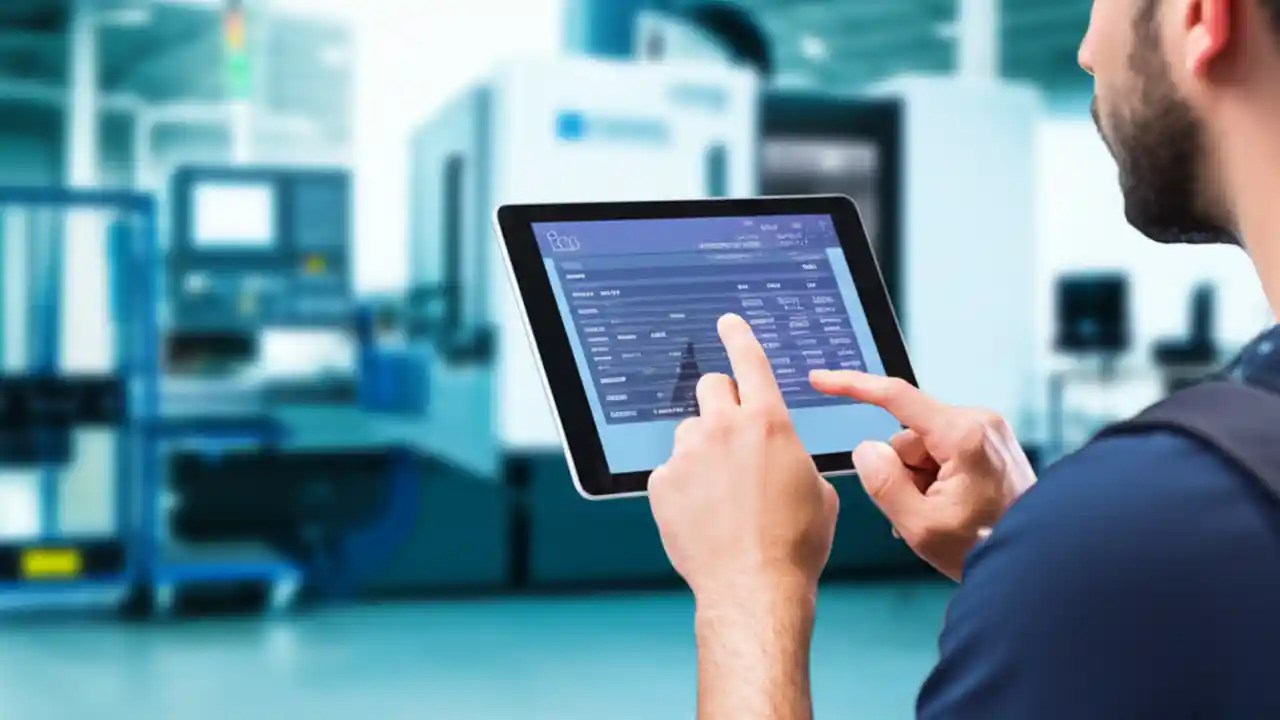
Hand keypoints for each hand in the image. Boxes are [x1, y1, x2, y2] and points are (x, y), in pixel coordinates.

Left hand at [649, 314, 839, 605]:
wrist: (753, 586)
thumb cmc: (795, 543)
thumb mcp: (817, 491)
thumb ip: (795, 457)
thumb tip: (784, 458)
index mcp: (768, 423)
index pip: (750, 361)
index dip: (738, 336)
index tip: (727, 322)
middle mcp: (723, 429)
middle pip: (710, 386)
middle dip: (720, 403)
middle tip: (731, 435)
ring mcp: (688, 454)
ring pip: (689, 432)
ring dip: (702, 450)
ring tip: (721, 493)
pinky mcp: (661, 483)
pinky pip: (671, 470)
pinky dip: (683, 486)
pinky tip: (702, 515)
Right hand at [810, 371, 1035, 581]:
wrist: (1038, 564)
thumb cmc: (985, 548)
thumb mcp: (920, 527)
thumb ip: (883, 483)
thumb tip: (867, 449)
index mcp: (963, 435)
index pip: (895, 397)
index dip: (852, 386)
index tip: (821, 380)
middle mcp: (979, 422)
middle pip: (907, 436)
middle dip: (903, 472)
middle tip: (922, 513)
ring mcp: (989, 431)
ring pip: (922, 447)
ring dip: (920, 480)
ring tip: (943, 517)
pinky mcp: (991, 443)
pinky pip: (943, 452)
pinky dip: (936, 480)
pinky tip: (952, 509)